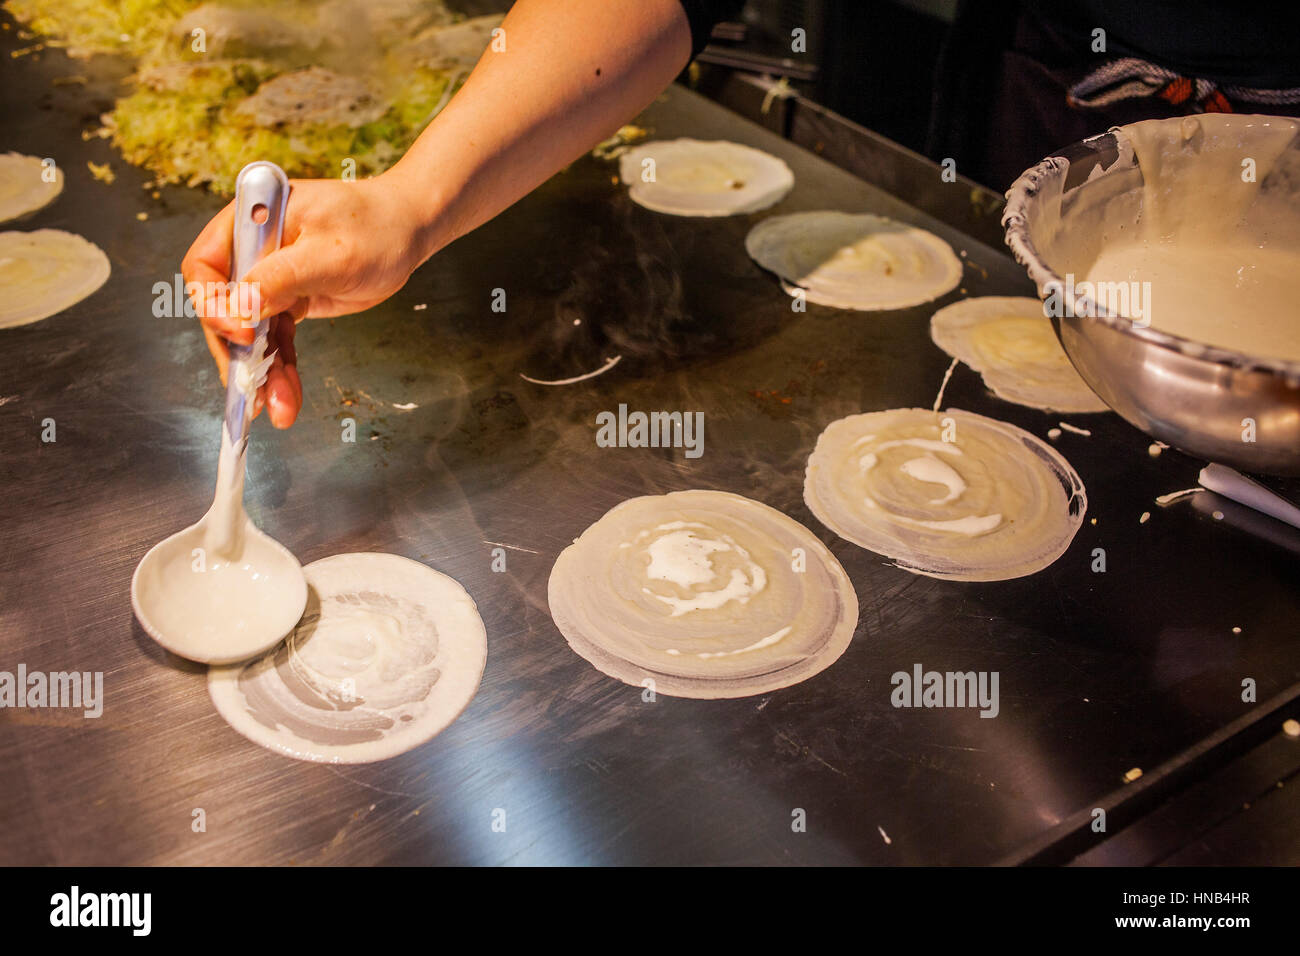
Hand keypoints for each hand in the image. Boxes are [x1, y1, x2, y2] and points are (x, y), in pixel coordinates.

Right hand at [182, 174, 429, 427]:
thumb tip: (238, 308)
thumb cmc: (375, 228)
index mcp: (250, 222)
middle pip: (223, 309)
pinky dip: (280, 368)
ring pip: (251, 333)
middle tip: (249, 390)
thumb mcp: (330, 253)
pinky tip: (286, 397)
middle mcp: (252, 250)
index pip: (206, 267)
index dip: (214, 305)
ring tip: (276, 408)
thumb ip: (282, 277)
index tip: (240, 335)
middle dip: (237, 353)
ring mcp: (270, 278)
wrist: (407, 232)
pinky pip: (276, 339)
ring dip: (262, 372)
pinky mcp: (290, 300)